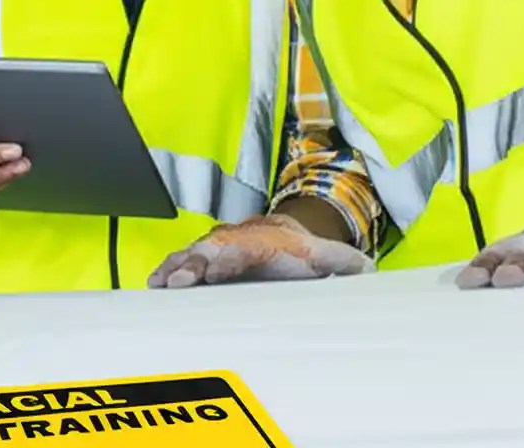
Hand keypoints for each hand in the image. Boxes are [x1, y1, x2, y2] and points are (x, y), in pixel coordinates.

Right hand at [148, 214, 374, 288]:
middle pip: (204, 253)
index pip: (237, 249)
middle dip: (189, 266)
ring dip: (171, 270)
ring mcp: (210, 252)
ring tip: (157, 286)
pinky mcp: (198, 264)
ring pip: (187, 258)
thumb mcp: (322, 255)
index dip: (224, 259)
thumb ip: (345, 262)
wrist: (277, 236)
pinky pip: (177, 266)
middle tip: (175, 283)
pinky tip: (152, 287)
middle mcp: (229, 244)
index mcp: (256, 243)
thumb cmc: (296, 252)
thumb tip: (371, 271)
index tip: (211, 270)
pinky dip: (165, 273)